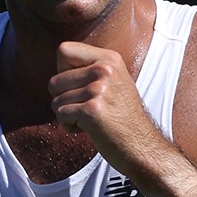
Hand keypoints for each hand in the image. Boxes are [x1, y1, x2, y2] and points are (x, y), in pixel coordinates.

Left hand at [50, 41, 166, 174]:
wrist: (141, 146)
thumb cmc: (121, 117)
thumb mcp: (113, 82)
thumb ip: (89, 70)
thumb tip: (56, 71)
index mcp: (109, 58)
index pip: (64, 50)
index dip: (63, 72)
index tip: (79, 88)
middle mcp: (105, 70)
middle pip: (55, 81)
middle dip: (63, 100)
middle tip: (86, 109)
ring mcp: (99, 90)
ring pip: (56, 101)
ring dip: (68, 116)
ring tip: (91, 119)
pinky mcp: (92, 110)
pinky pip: (61, 115)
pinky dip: (70, 126)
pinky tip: (90, 128)